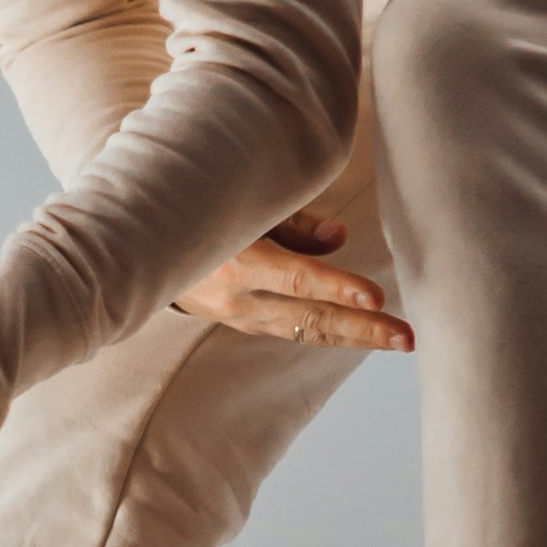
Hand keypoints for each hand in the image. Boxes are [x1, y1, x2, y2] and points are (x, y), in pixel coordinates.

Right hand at [170, 206, 413, 350]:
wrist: (140, 252)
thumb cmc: (199, 213)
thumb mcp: (240, 207)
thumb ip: (292, 224)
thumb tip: (340, 239)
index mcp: (234, 261)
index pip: (296, 279)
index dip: (338, 287)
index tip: (375, 296)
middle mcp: (237, 298)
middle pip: (310, 318)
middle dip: (363, 328)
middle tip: (406, 336)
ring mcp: (240, 317)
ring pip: (306, 332)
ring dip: (357, 337)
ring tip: (399, 340)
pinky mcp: (244, 325)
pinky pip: (295, 331)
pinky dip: (332, 332)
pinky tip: (365, 333)